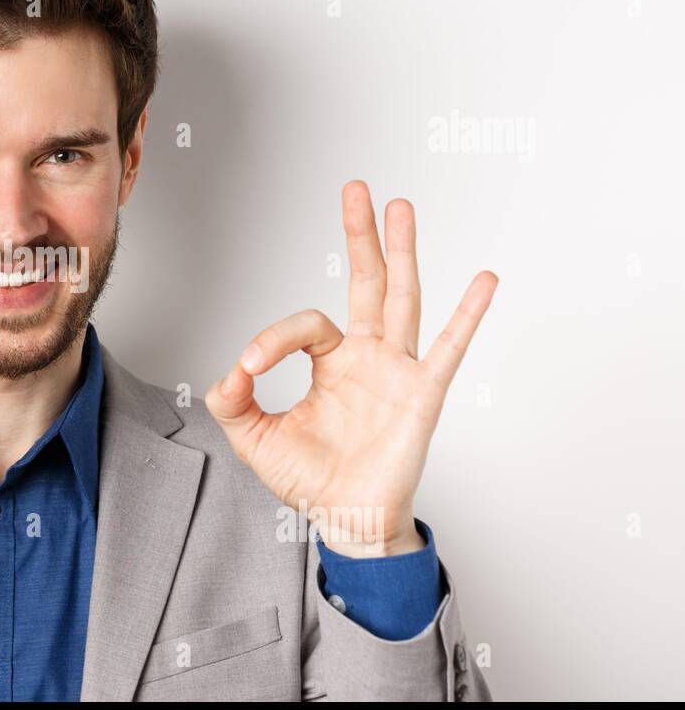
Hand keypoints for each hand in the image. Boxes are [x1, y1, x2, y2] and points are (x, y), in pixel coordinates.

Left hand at [204, 180, 496, 556]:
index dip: (271, 340)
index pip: (305, 325)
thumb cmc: (310, 478)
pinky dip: (468, 315)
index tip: (248, 369)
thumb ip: (233, 403)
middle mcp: (367, 356)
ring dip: (402, 253)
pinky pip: (448, 349)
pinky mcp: (422, 394)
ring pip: (402, 299)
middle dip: (361, 236)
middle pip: (367, 283)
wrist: (345, 520)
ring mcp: (398, 370)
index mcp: (331, 362)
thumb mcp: (255, 438)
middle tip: (356, 189)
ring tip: (401, 207)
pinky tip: (484, 280)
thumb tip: (225, 374)